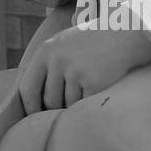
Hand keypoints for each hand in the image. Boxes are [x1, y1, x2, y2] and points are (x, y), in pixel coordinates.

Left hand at [18, 26, 150, 113]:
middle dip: (57, 107)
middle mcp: (58, 61)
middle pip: (49, 100)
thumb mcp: (63, 43)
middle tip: (68, 103)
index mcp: (46, 52)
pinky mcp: (93, 81)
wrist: (124, 34)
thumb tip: (32, 98)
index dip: (29, 106)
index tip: (34, 115)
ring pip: (67, 104)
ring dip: (75, 103)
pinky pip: (84, 104)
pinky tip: (97, 87)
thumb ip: (46, 64)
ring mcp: (75, 71)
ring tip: (87, 86)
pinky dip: (89, 101)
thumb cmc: (92, 41)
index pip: (27, 88)